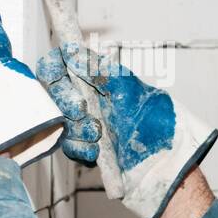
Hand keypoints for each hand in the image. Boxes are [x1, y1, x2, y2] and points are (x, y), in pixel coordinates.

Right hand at [35, 42, 217, 217]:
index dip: (52, 67)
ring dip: (76, 129)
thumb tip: (72, 50)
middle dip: (65, 101)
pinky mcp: (85, 149)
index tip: (56, 73)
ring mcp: (86, 125)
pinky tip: (96, 152)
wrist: (164, 167)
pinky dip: (79, 149)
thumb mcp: (131, 92)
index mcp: (100, 80)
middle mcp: (90, 100)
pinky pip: (67, 146)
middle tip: (82, 110)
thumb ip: (100, 71)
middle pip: (54, 94)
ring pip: (59, 122)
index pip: (62, 66)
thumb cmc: (157, 127)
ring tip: (98, 135)